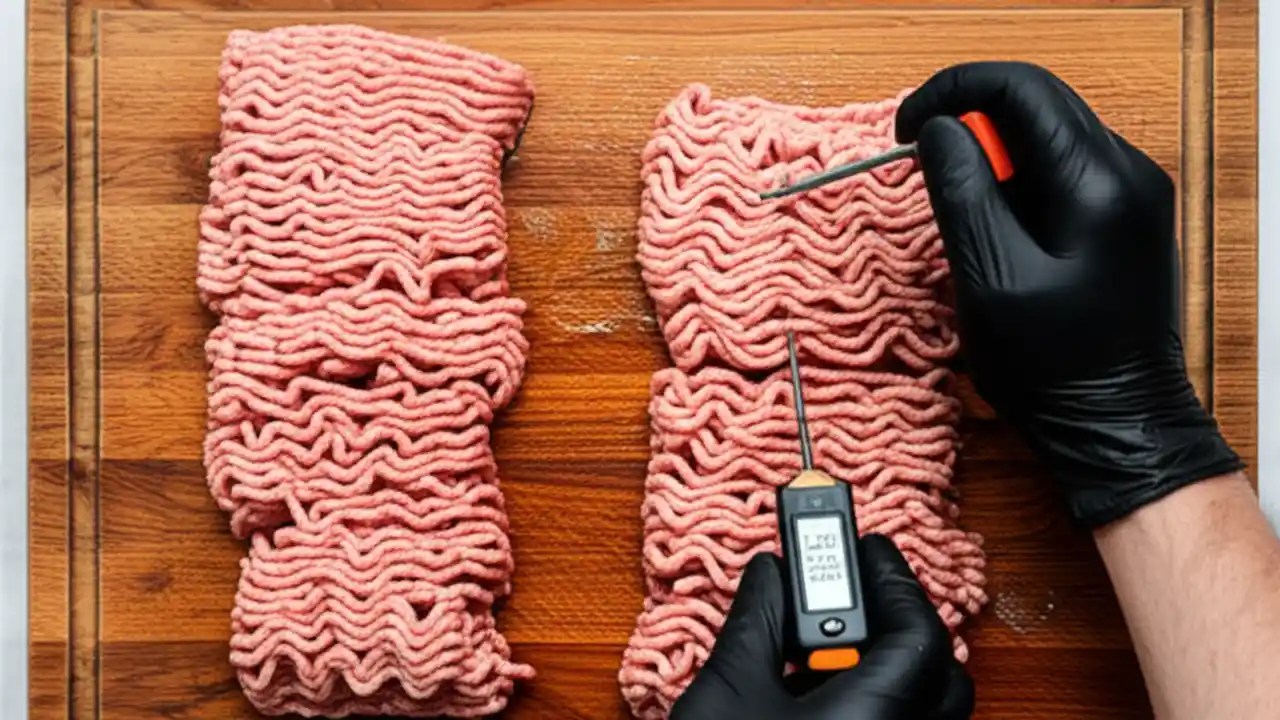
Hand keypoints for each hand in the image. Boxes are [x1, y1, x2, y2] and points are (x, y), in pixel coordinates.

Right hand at [671, 535, 972, 719]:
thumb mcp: (729, 693)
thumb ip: (757, 622)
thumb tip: (771, 574)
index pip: (919, 635)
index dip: (893, 579)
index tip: (862, 546)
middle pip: (940, 676)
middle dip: (899, 623)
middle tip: (845, 595)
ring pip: (926, 713)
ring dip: (891, 668)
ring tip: (829, 647)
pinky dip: (880, 706)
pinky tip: (826, 700)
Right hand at [894, 62, 1241, 526]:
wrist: (1118, 427)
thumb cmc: (1052, 370)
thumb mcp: (988, 280)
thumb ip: (962, 195)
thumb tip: (937, 130)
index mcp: (1098, 183)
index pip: (1021, 88)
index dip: (952, 92)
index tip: (906, 127)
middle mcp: (1128, 173)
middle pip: (1038, 103)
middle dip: (969, 120)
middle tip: (919, 161)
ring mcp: (1133, 195)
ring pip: (1048, 135)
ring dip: (991, 153)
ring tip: (952, 202)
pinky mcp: (1125, 219)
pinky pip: (1062, 171)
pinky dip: (1016, 182)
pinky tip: (992, 225)